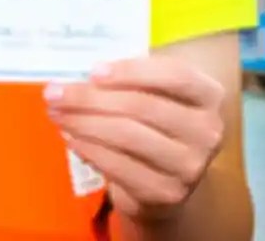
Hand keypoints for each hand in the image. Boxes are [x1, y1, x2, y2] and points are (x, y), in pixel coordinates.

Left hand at [44, 57, 226, 222]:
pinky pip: (118, 165)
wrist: (167, 179)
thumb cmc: (155, 123)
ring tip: (57, 114)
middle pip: (141, 106)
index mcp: (209, 95)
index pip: (174, 75)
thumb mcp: (154, 93)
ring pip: (126, 136)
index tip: (92, 71)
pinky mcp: (167, 192)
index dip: (131, 71)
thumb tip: (81, 76)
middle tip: (55, 93)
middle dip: (89, 98)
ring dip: (83, 122)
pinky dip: (88, 148)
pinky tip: (70, 137)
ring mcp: (190, 165)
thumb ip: (130, 79)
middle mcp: (208, 131)